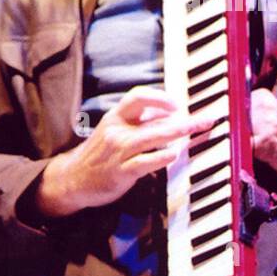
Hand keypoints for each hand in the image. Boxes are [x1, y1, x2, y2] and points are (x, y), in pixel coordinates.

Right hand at [33, 86, 214, 216]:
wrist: (71, 179)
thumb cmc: (99, 154)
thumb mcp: (113, 130)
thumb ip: (137, 122)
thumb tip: (167, 114)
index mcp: (115, 117)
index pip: (138, 96)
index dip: (160, 97)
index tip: (177, 104)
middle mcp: (117, 131)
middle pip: (154, 119)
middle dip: (183, 119)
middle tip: (204, 119)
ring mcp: (118, 151)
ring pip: (151, 137)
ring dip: (177, 132)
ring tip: (194, 129)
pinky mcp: (121, 172)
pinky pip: (145, 161)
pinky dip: (161, 156)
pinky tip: (174, 153)